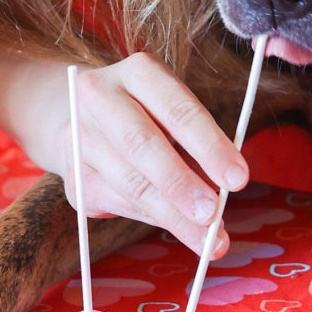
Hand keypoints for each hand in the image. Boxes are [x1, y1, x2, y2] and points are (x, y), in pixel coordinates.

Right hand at [20, 53, 247, 257]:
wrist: (75, 117)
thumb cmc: (144, 113)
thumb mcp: (171, 111)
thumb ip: (196, 145)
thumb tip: (224, 189)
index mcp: (137, 72)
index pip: (177, 109)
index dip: (210, 146)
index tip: (238, 179)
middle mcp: (99, 98)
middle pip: (143, 145)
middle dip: (182, 184)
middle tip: (214, 215)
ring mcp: (80, 138)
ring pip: (131, 183)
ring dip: (173, 216)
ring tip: (208, 239)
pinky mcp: (73, 177)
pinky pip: (120, 203)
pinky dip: (154, 218)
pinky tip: (178, 227)